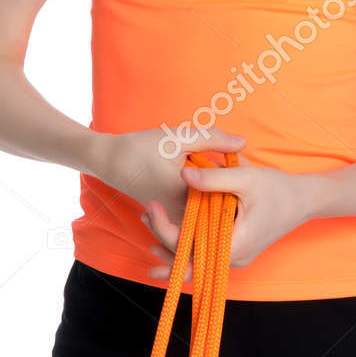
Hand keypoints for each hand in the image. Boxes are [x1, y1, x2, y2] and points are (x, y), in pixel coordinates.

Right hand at [95, 124, 246, 223]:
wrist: (109, 161)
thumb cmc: (141, 148)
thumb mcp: (179, 138)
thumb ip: (213, 139)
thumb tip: (243, 142)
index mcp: (187, 197)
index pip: (226, 196)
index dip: (238, 180)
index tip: (246, 164)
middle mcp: (181, 214)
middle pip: (219, 209)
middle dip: (230, 190)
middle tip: (240, 166)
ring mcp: (175, 218)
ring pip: (208, 212)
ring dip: (217, 194)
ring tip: (223, 172)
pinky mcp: (170, 216)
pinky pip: (196, 213)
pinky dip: (205, 198)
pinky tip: (207, 179)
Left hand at [142, 155, 311, 281]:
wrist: (304, 201)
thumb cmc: (279, 189)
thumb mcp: (246, 178)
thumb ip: (214, 178)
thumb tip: (183, 175)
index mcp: (235, 244)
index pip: (190, 246)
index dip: (166, 229)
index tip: (152, 207)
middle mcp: (234, 258)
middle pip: (189, 259)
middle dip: (162, 240)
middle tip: (142, 216)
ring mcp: (235, 258)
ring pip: (195, 261)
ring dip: (170, 247)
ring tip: (147, 226)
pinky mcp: (235, 251)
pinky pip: (205, 255)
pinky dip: (186, 248)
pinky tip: (163, 243)